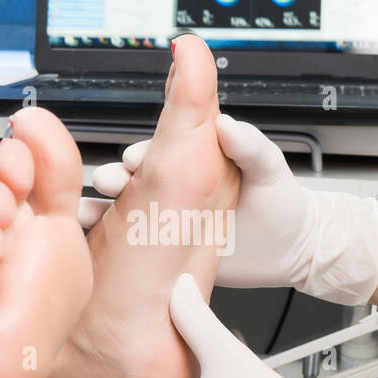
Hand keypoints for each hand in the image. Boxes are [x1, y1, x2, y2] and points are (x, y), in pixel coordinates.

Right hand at [79, 115, 377, 305]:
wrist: (292, 253)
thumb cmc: (285, 206)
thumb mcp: (272, 171)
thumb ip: (250, 147)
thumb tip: (225, 123)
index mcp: (196, 162)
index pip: (158, 151)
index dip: (143, 154)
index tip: (135, 160)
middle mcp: (177, 189)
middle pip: (132, 179)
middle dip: (114, 179)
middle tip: (108, 183)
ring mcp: (167, 222)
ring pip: (123, 211)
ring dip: (100, 210)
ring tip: (85, 214)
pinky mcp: (166, 254)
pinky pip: (130, 248)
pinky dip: (107, 245)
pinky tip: (93, 246)